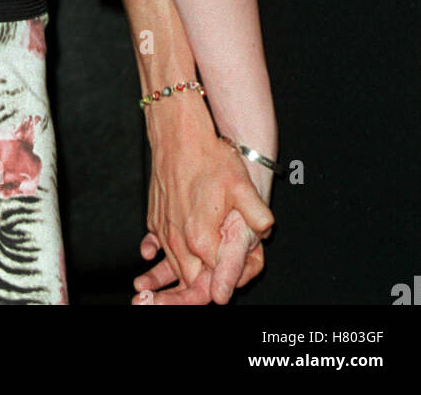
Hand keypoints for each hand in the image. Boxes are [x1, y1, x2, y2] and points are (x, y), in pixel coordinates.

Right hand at [133, 123, 273, 305]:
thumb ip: (258, 216)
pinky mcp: (155, 220)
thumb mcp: (242, 186)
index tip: (244, 265)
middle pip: (194, 282)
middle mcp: (178, 240)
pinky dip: (167, 258)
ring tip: (202, 269)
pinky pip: (161, 250)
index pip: (218, 279)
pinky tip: (171, 253)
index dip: (235, 276)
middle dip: (209, 284)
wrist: (177, 135)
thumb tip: (266, 232)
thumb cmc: (207, 157)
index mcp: (201, 238)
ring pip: (176, 269)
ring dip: (188, 276)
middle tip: (225, 273)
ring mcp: (164, 231)